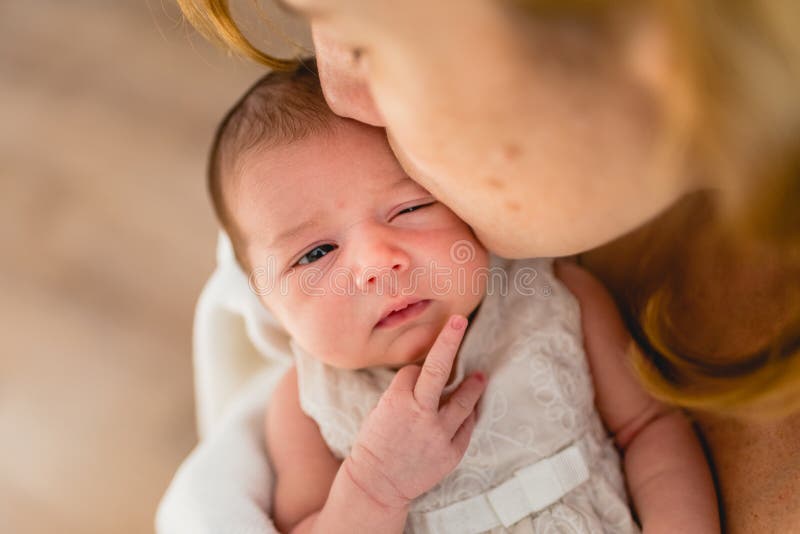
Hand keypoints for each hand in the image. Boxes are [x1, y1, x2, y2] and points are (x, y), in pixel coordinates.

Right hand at [343, 315, 485, 509]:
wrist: (376, 485)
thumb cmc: (374, 445)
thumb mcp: (379, 411)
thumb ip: (403, 394)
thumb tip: (427, 377)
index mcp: (396, 400)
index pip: (413, 371)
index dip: (412, 374)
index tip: (410, 381)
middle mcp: (420, 413)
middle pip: (438, 369)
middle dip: (449, 341)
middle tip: (460, 322)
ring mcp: (439, 434)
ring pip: (464, 401)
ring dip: (473, 386)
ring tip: (480, 377)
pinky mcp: (451, 452)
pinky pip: (466, 427)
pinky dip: (468, 417)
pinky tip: (470, 411)